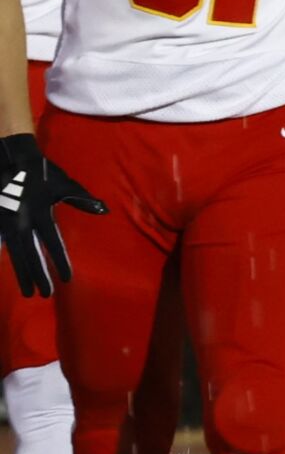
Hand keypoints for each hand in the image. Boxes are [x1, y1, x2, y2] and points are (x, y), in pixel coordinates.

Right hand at [0, 134, 106, 297]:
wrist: (12, 158)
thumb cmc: (42, 173)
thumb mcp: (64, 184)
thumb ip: (82, 200)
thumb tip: (104, 210)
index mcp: (41, 213)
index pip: (53, 243)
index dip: (60, 261)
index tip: (67, 278)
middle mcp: (23, 222)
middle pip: (31, 255)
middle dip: (39, 276)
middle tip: (45, 295)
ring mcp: (6, 223)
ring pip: (15, 254)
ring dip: (22, 274)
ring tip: (28, 292)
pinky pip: (1, 244)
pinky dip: (6, 259)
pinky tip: (12, 272)